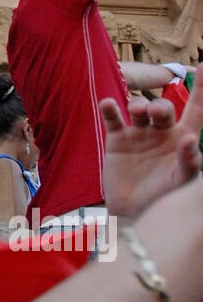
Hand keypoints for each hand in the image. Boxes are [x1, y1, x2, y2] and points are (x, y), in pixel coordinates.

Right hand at [101, 86, 202, 219]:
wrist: (132, 213)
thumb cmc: (163, 198)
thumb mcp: (181, 182)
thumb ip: (189, 162)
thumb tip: (191, 138)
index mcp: (182, 138)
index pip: (196, 109)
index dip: (201, 89)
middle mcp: (161, 132)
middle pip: (162, 108)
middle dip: (159, 106)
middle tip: (155, 112)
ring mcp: (138, 134)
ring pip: (138, 108)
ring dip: (138, 104)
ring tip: (137, 110)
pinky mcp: (117, 139)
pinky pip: (113, 119)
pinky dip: (110, 109)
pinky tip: (108, 104)